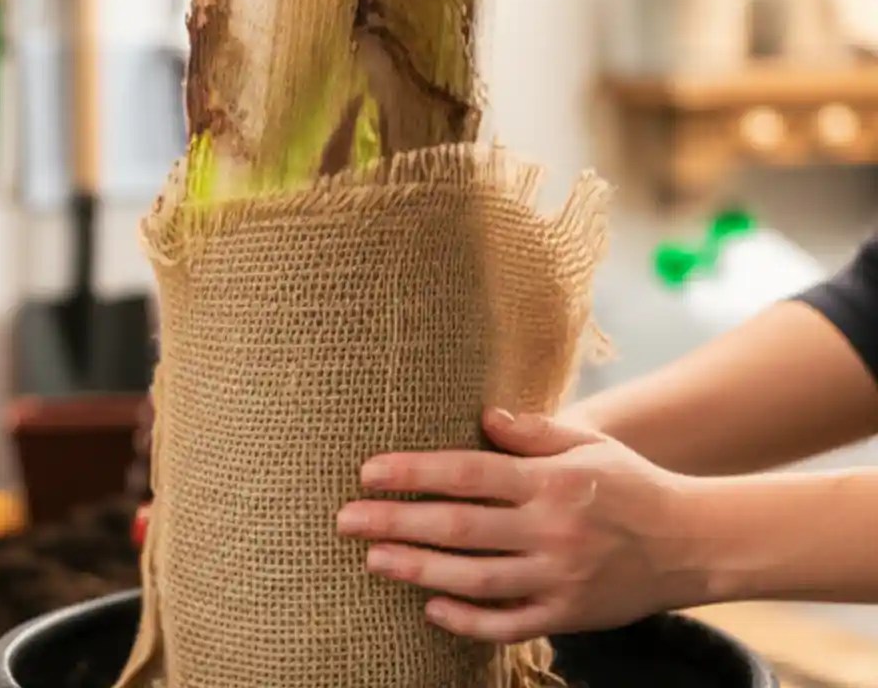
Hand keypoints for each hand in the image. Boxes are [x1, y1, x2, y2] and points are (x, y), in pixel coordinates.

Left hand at [336, 408, 711, 642]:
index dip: (414, 472)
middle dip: (395, 522)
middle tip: (345, 519)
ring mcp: (559, 577)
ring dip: (417, 570)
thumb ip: (533, 432)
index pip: (468, 473)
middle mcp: (552, 530)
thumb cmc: (630, 484)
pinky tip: (429, 606)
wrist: (694, 542)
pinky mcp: (567, 614)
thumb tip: (481, 416)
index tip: (369, 471)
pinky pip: (506, 623)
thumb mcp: (589, 443)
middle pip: (458, 528)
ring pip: (474, 579)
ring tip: (372, 559)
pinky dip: (465, 619)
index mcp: (552, 482)